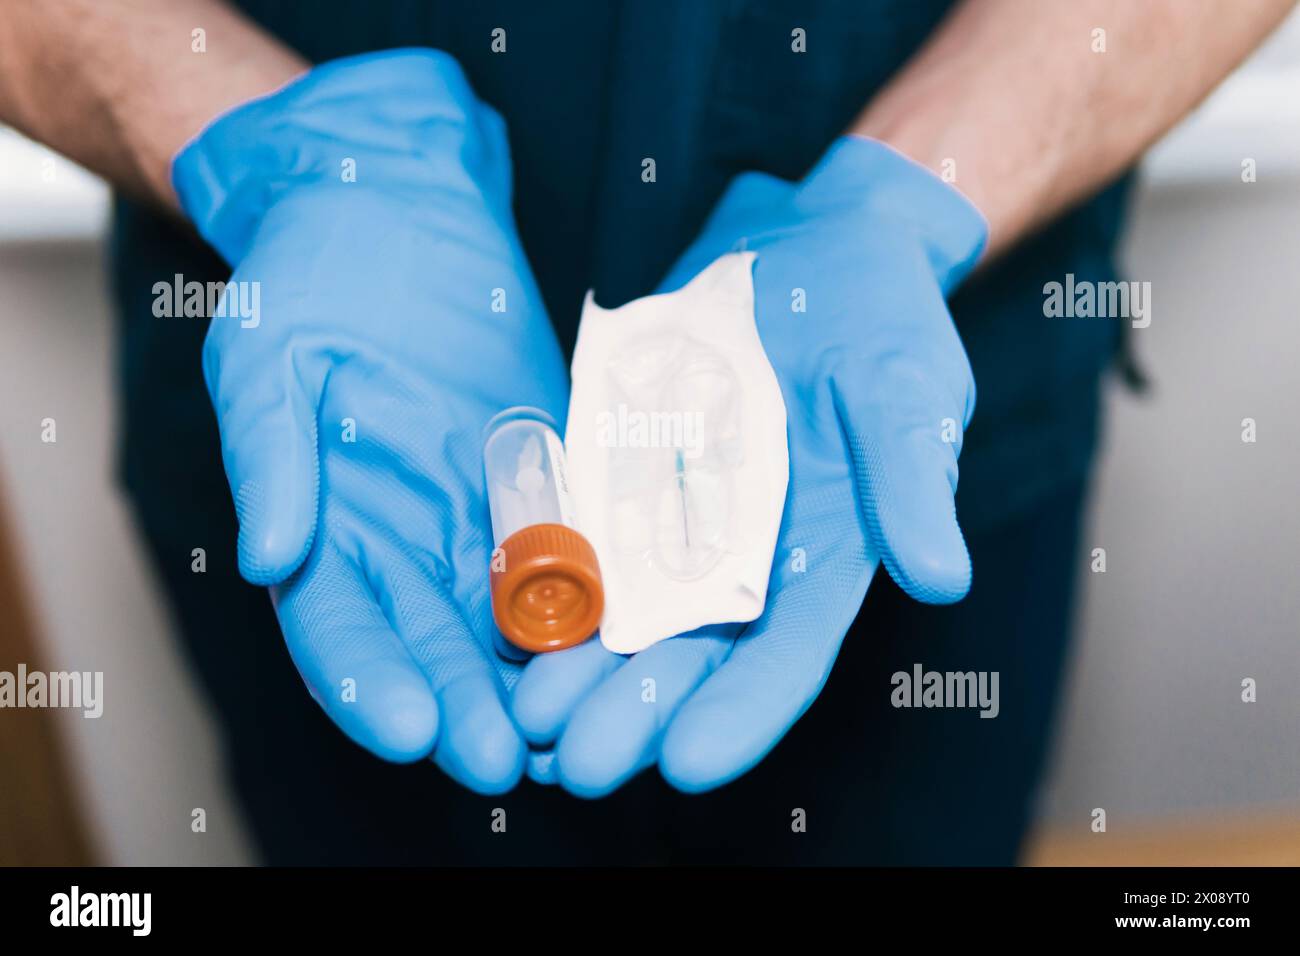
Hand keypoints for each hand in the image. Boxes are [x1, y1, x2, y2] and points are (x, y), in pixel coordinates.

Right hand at [174, 50, 568, 791]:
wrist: (399, 209)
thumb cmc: (314, 275)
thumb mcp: (270, 353)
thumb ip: (270, 455)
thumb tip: (268, 555)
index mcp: (325, 526)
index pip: (338, 625)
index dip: (369, 681)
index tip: (410, 729)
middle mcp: (405, 541)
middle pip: (432, 643)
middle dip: (464, 705)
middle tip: (502, 761)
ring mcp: (481, 518)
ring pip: (512, 619)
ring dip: (537, 678)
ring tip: (570, 728)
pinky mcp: (551, 483)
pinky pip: (580, 551)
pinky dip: (600, 598)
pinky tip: (630, 637)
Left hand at [511, 136, 987, 795]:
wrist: (808, 243)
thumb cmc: (877, 313)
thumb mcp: (904, 384)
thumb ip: (912, 480)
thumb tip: (942, 576)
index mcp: (827, 555)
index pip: (787, 653)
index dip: (741, 711)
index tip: (687, 763)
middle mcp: (748, 556)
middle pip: (692, 653)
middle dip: (638, 710)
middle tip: (582, 764)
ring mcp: (681, 519)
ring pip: (626, 615)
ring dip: (580, 671)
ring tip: (527, 720)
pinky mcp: (625, 475)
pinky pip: (582, 542)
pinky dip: (550, 587)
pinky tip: (506, 626)